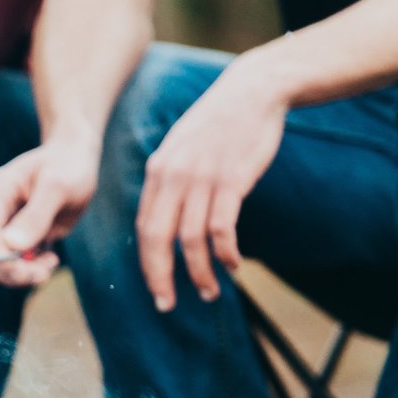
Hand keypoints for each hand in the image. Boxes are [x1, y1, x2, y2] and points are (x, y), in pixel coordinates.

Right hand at [0, 125, 100, 286]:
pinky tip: (49, 259)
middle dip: (9, 271)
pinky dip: (28, 271)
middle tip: (43, 273)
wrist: (74, 160)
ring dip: (19, 274)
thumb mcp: (58, 186)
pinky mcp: (14, 238)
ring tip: (50, 264)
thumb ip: (36, 214)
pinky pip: (10, 265)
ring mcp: (1, 225)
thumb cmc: (68, 166)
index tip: (26, 270)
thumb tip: (13, 246)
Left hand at [136, 56, 286, 310]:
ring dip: (199, 273)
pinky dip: (225, 253)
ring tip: (209, 291)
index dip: (148, 265)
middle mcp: (173, 177)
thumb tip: (161, 223)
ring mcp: (201, 179)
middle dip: (160, 278)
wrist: (252, 91)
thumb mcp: (181, 149)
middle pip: (157, 240)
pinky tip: (232, 264)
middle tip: (166, 305)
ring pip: (190, 241)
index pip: (144, 229)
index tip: (156, 289)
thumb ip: (169, 183)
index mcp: (157, 173)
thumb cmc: (218, 125)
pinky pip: (221, 229)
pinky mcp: (230, 180)